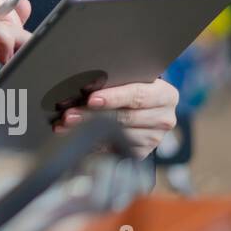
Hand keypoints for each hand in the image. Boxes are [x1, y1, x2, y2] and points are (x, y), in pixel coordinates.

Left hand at [54, 78, 178, 158]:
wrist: (145, 104)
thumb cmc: (133, 86)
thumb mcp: (130, 77)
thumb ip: (116, 79)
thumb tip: (87, 83)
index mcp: (165, 95)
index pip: (137, 95)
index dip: (113, 97)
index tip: (91, 99)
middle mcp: (164, 118)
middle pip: (124, 118)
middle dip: (92, 115)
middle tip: (69, 115)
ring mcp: (155, 138)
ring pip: (117, 135)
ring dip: (87, 130)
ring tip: (65, 125)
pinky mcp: (142, 152)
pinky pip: (115, 149)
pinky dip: (93, 143)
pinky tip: (77, 136)